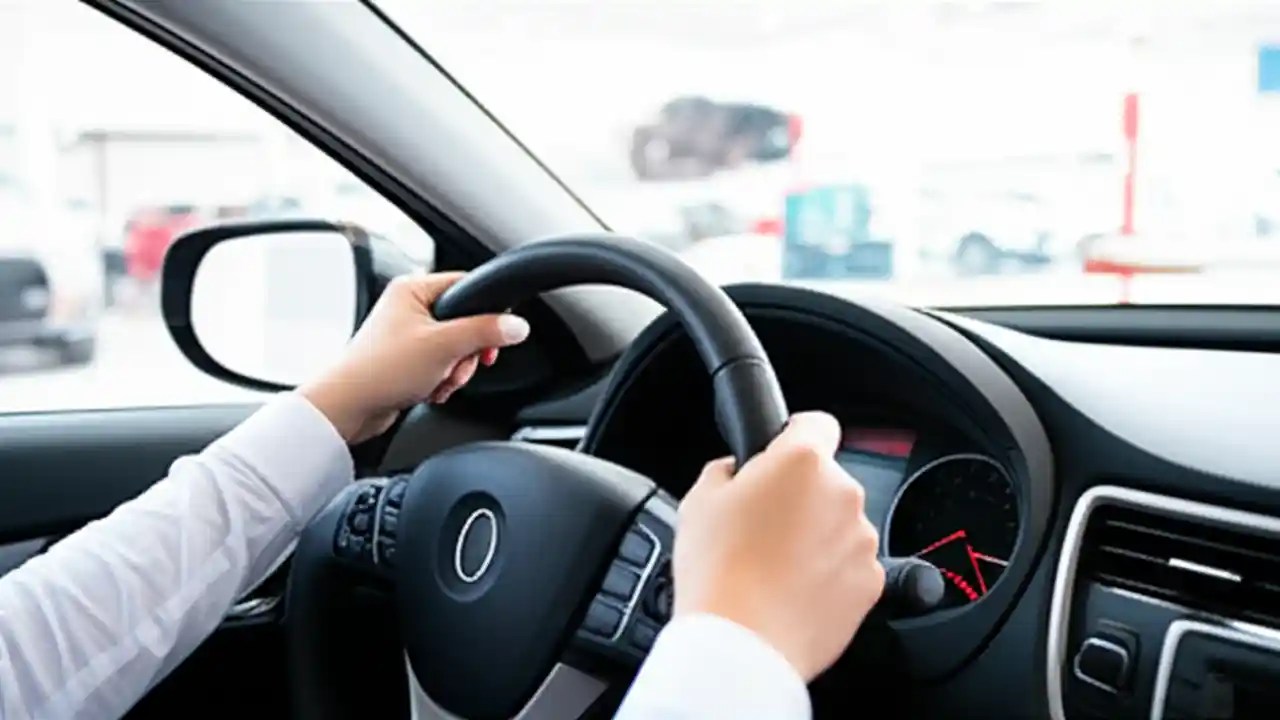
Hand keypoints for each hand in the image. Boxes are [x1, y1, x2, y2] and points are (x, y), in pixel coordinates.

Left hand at [301, 271, 529, 442]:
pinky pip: (441, 365)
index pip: (466, 287)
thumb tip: (517, 326)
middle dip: (467, 352)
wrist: (348, 407)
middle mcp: (408, 308)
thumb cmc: (381, 370)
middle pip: (465, 322)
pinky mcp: (406, 360)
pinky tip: (431, 389)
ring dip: (455, 370)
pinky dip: (442, 380)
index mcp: (413, 289)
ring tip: (440, 380)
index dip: (486, 313)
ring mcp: (407, 335)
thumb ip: (485, 332)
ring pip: (455, 348)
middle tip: (459, 364)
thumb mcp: (444, 345)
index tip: (494, 336)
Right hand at [673, 412, 885, 680]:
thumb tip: (737, 473)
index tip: (781, 454)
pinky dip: (829, 574)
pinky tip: (793, 590)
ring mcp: (861, 540)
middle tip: (761, 526)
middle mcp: (842, 494)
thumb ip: (727, 471)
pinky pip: (850, 565)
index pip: (816, 423)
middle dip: (800, 497)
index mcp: (801, 461)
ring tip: (774, 566)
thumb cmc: (718, 572)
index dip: (794, 436)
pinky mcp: (872, 582)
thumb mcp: (699, 500)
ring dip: (816, 536)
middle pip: (825, 481)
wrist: (741, 643)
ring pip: (839, 524)